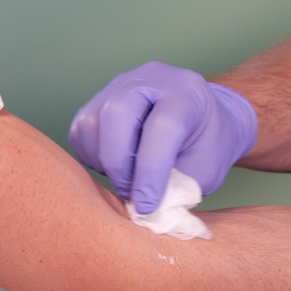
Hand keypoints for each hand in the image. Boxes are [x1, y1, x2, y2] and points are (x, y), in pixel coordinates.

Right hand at [68, 62, 257, 213]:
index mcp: (186, 93)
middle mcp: (151, 79)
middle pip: (117, 114)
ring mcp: (121, 84)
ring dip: (104, 162)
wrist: (204, 121)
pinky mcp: (100, 98)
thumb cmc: (207, 146)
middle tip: (131, 193)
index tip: (147, 206)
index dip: (151, 172)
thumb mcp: (205, 170)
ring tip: (126, 181)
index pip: (161, 128)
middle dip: (120, 164)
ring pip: (92, 123)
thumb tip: (144, 210)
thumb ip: (176, 187)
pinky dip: (92, 156)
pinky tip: (115, 168)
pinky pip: (82, 130)